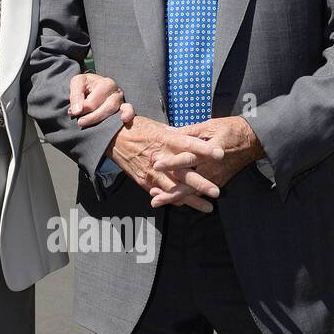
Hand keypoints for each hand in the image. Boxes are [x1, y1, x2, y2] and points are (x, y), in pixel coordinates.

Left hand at [68, 72, 134, 128]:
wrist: (92, 86)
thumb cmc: (85, 85)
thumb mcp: (77, 83)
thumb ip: (75, 95)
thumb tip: (76, 111)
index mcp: (105, 83)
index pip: (93, 101)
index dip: (82, 109)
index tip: (72, 112)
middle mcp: (116, 90)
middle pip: (106, 106)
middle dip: (92, 117)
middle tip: (80, 122)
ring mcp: (121, 100)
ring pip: (114, 110)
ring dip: (100, 119)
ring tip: (86, 123)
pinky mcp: (123, 107)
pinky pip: (129, 111)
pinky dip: (128, 115)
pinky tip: (123, 119)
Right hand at [107, 114, 224, 212]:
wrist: (114, 139)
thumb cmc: (140, 129)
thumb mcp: (160, 126)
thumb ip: (178, 133)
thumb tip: (197, 133)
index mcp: (165, 139)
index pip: (188, 144)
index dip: (204, 149)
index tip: (220, 154)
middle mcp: (160, 157)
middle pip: (183, 172)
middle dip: (200, 183)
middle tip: (216, 192)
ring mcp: (152, 172)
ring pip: (174, 189)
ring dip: (191, 199)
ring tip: (208, 207)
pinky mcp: (146, 182)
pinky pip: (163, 194)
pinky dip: (176, 200)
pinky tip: (190, 205)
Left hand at [147, 116, 263, 207]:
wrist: (254, 140)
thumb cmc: (231, 129)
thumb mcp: (209, 125)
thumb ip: (188, 132)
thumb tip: (168, 133)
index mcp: (209, 152)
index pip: (188, 158)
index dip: (172, 162)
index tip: (156, 165)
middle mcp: (212, 168)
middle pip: (189, 183)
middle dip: (171, 192)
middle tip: (153, 197)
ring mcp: (216, 177)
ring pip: (193, 192)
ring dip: (175, 197)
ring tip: (157, 201)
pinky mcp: (218, 181)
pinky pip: (200, 193)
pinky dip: (186, 197)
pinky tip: (171, 198)